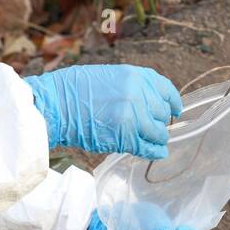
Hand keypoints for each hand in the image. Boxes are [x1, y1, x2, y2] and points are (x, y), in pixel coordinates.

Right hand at [25, 65, 182, 159]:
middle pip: (162, 113)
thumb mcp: (107, 76)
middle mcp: (138, 94)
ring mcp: (133, 117)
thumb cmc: (72, 90)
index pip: (165, 89)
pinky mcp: (125, 137)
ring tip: (151, 141)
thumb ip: (130, 87)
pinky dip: (154, 152)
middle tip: (152, 128)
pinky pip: (149, 148)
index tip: (175, 109)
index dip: (173, 101)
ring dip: (156, 138)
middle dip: (159, 121)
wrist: (54, 105)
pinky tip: (156, 153)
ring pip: (159, 132)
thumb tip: (146, 100)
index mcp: (134, 76)